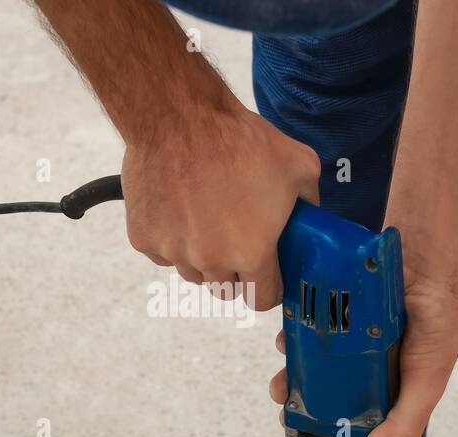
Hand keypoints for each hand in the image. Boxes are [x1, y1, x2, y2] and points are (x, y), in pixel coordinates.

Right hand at [122, 101, 319, 309]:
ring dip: (202, 258)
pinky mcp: (143, 238)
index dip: (268, 287)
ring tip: (208, 220)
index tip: (267, 273)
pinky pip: (163, 254)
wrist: (178, 115)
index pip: (262, 299)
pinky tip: (181, 209)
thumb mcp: (299, 168)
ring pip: (193, 273)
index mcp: (252, 254)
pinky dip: (171, 240)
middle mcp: (211, 261)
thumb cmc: (239, 140)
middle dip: (235, 272)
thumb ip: (311, 202)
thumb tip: (314, 217)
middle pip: (226, 289)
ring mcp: (173, 252)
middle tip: (237, 240)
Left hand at [269, 279, 457, 436]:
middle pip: (327, 378)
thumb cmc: (439, 322)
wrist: (430, 259)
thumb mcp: (426, 382)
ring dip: (295, 356)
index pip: (354, 407)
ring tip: (282, 357)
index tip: (299, 424)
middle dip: (301, 387)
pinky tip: (287, 328)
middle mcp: (371, 355)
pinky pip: (310, 313)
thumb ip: (402, 425)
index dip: (326, 418)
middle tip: (280, 391)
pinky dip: (297, 322)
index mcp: (392, 381)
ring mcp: (354, 326)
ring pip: (315, 347)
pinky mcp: (340, 298)